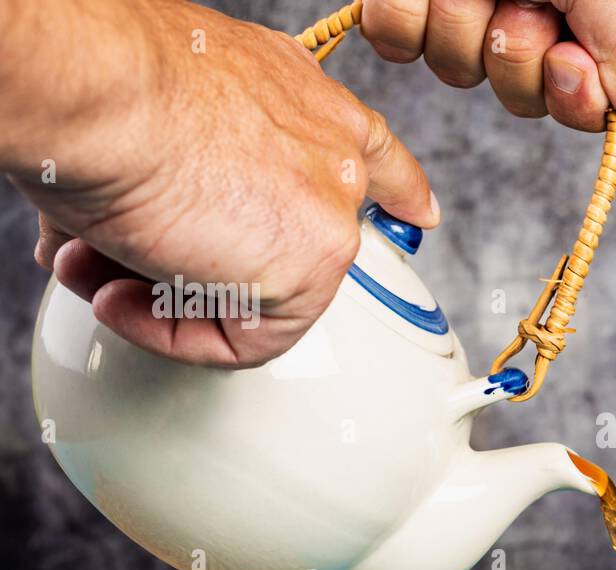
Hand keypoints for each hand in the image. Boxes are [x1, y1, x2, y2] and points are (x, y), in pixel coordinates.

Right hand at [7, 0, 436, 367]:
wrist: (99, 90)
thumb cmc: (109, 81)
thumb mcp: (172, 105)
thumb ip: (196, 162)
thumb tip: (145, 218)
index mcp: (308, 106)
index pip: (375, 156)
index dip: (398, 190)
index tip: (420, 212)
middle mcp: (332, 157)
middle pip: (304, 242)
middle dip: (201, 262)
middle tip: (125, 256)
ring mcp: (330, 216)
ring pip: (263, 297)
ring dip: (163, 293)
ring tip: (94, 264)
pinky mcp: (311, 269)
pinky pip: (246, 341)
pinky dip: (171, 332)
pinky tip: (122, 298)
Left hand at [362, 0, 615, 135]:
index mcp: (583, 22)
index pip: (581, 106)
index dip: (571, 95)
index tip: (568, 54)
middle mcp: (526, 22)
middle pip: (517, 97)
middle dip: (516, 48)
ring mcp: (464, 13)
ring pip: (455, 70)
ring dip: (462, 19)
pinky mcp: (410, 1)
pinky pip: (398, 41)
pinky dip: (408, 8)